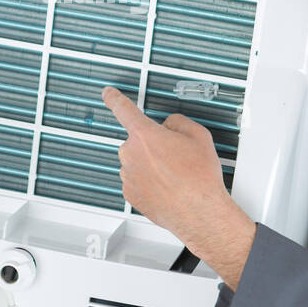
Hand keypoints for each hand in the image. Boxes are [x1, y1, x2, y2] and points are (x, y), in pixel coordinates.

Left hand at [102, 86, 255, 287]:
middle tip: (176, 157)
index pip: (123, 109)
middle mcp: (131, 153)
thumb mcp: (198, 135)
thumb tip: (168, 126)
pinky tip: (167, 188)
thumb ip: (177, 122)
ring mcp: (128, 175)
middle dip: (153, 146)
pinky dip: (149, 183)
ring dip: (151, 166)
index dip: (114, 99)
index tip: (108, 94)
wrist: (199, 212)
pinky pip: (136, 180)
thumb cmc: (199, 177)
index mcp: (145, 134)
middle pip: (138, 141)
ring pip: (137, 162)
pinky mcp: (130, 194)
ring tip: (175, 177)